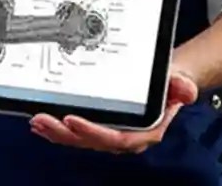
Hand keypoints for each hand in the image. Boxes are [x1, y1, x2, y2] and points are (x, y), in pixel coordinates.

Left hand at [29, 69, 198, 154]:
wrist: (167, 82)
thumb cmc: (169, 84)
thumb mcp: (179, 80)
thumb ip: (182, 85)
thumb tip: (184, 88)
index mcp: (145, 131)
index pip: (116, 138)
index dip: (92, 132)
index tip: (72, 120)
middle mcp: (126, 136)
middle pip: (92, 141)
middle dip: (65, 133)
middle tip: (43, 120)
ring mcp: (111, 132)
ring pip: (80, 139)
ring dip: (56, 133)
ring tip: (37, 121)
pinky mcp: (99, 126)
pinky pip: (76, 133)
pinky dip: (57, 130)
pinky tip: (41, 124)